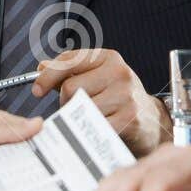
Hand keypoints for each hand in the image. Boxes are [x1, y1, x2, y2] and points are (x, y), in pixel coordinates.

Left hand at [31, 47, 171, 154]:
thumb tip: (42, 66)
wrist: (152, 123)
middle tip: (75, 110)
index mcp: (109, 57)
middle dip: (65, 102)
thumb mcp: (99, 78)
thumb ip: (70, 72)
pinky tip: (96, 131)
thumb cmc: (119, 98)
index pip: (70, 60)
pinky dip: (88, 132)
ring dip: (77, 119)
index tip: (37, 90)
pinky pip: (92, 127)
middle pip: (70, 88)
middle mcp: (119, 72)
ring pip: (80, 109)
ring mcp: (125, 96)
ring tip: (89, 120)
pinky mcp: (128, 120)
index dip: (48, 76)